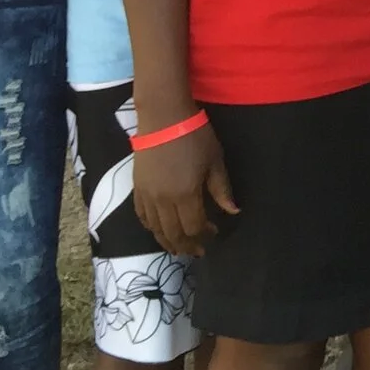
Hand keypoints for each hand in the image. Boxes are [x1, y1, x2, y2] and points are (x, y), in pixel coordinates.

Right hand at [131, 119, 237, 256]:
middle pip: (173, 233)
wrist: (163, 118)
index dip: (204, 235)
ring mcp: (147, 196)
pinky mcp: (137, 188)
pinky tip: (158, 230)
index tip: (214, 232)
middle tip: (196, 251)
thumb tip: (233, 211)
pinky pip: (142, 216)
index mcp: (186, 195)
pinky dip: (150, 227)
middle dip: (186, 245)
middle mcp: (163, 201)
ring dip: (167, 241)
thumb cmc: (195, 136)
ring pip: (155, 229)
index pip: (194, 227)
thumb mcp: (215, 161)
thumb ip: (222, 189)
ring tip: (178, 248)